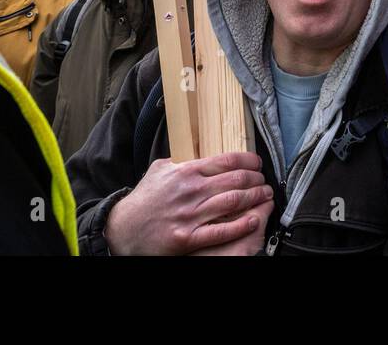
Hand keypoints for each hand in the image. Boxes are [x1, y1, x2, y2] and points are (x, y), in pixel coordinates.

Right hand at [104, 151, 271, 255]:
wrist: (122, 229)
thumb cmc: (144, 199)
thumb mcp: (161, 169)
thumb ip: (183, 160)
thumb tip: (202, 150)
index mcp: (186, 171)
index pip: (227, 160)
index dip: (249, 161)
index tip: (258, 163)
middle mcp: (190, 191)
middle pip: (236, 180)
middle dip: (257, 179)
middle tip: (264, 180)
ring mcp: (189, 215)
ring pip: (233, 202)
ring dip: (255, 198)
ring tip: (265, 195)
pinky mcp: (187, 238)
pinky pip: (221, 231)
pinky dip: (242, 225)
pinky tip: (254, 219)